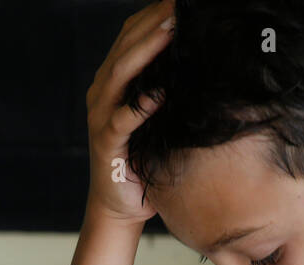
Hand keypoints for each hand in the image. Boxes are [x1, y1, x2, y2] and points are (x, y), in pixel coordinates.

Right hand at [84, 0, 174, 224]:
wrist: (121, 206)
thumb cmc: (143, 160)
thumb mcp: (157, 120)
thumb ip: (167, 92)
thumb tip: (202, 67)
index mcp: (113, 83)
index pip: (130, 38)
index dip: (152, 16)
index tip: (180, 0)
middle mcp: (102, 94)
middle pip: (125, 48)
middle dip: (153, 24)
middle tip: (179, 4)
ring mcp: (101, 117)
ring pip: (121, 75)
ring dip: (146, 51)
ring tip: (171, 32)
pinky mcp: (106, 144)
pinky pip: (121, 120)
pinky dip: (140, 107)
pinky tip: (160, 94)